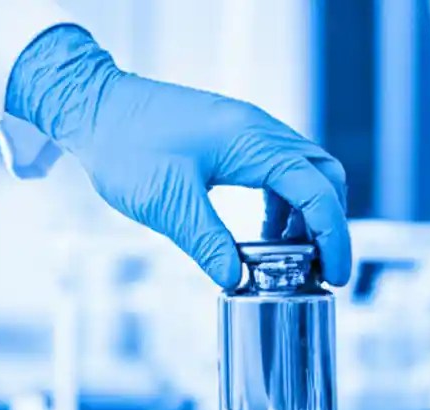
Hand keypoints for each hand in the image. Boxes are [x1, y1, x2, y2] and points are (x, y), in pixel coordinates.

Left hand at [7, 26, 351, 288]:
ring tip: (290, 261)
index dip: (333, 236)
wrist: (92, 108)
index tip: (336, 275)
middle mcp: (258, 131)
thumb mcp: (167, 203)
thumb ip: (207, 242)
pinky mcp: (233, 140)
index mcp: (251, 143)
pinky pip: (276, 172)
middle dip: (329, 224)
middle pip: (323, 176)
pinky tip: (262, 237)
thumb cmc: (125, 146)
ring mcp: (247, 132)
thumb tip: (237, 281)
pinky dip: (281, 206)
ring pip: (302, 173)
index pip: (315, 191)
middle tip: (321, 269)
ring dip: (305, 216)